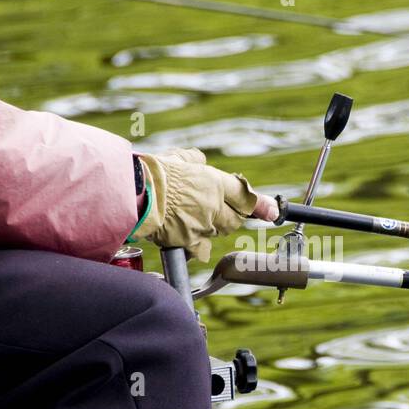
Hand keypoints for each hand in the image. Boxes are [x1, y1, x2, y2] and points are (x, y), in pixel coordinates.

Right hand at [133, 149, 276, 260]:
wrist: (135, 192)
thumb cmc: (152, 172)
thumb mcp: (179, 158)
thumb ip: (195, 162)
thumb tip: (201, 162)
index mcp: (213, 181)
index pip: (244, 195)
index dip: (261, 206)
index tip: (273, 212)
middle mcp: (213, 205)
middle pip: (234, 221)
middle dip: (229, 218)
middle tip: (215, 212)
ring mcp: (202, 225)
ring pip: (216, 233)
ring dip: (209, 229)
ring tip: (191, 219)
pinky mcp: (188, 241)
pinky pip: (200, 249)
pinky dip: (196, 246)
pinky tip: (185, 237)